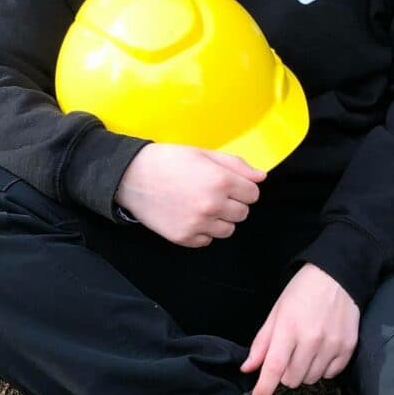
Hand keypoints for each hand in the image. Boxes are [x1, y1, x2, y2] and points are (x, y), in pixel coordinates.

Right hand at [115, 143, 262, 247]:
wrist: (131, 177)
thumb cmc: (168, 161)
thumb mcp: (204, 154)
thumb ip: (236, 165)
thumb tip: (262, 176)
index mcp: (221, 181)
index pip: (253, 194)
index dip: (243, 188)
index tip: (230, 184)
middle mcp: (213, 205)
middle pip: (243, 213)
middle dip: (233, 203)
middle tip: (212, 193)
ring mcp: (198, 224)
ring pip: (228, 230)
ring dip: (220, 219)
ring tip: (201, 205)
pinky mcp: (184, 237)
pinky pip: (207, 241)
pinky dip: (202, 231)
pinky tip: (189, 215)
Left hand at [241, 264, 358, 394]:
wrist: (338, 276)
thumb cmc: (302, 292)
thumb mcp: (276, 313)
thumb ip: (262, 343)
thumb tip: (248, 368)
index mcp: (288, 329)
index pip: (274, 368)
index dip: (264, 389)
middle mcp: (311, 340)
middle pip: (292, 379)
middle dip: (285, 374)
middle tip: (288, 355)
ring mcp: (332, 345)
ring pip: (311, 379)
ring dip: (304, 372)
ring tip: (306, 351)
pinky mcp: (348, 348)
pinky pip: (330, 374)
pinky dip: (322, 369)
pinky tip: (321, 352)